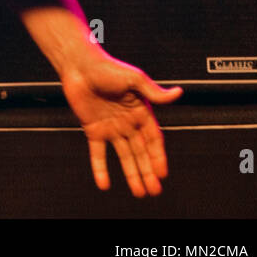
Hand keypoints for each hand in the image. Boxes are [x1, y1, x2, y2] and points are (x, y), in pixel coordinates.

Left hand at [61, 50, 182, 195]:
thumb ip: (154, 91)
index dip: (158, 156)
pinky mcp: (93, 129)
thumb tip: (178, 93)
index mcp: (140, 111)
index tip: (162, 173)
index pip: (153, 139)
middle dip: (148, 171)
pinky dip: (100, 168)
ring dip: (131, 174)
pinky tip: (104, 183)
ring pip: (124, 156)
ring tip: (138, 192)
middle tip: (153, 191)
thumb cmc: (106, 67)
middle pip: (141, 152)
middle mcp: (127, 122)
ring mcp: (110, 127)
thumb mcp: (133, 78)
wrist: (77, 64)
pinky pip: (97, 152)